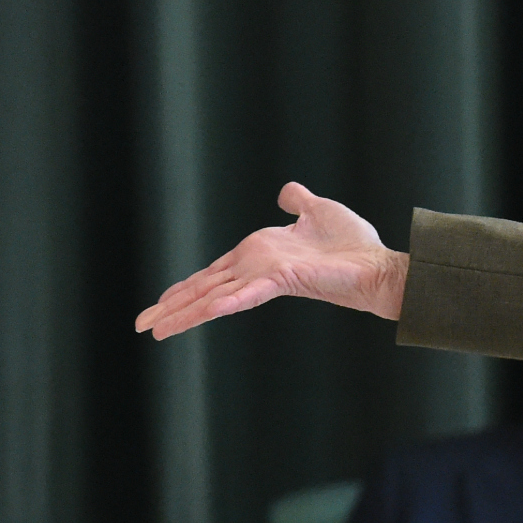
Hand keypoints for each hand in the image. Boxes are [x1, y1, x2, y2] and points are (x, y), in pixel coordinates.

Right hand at [135, 183, 408, 339]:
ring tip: (154, 330)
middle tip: (142, 325)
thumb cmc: (354, 244)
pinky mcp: (280, 282)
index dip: (185, 288)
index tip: (161, 302)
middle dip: (172, 307)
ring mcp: (265, 278)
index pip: (213, 274)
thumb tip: (287, 192)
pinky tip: (201, 311)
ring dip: (183, 313)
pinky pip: (244, 294)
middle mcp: (256, 270)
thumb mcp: (318, 211)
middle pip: (204, 290)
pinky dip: (222, 303)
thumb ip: (298, 202)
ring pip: (215, 298)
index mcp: (258, 256)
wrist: (380, 266)